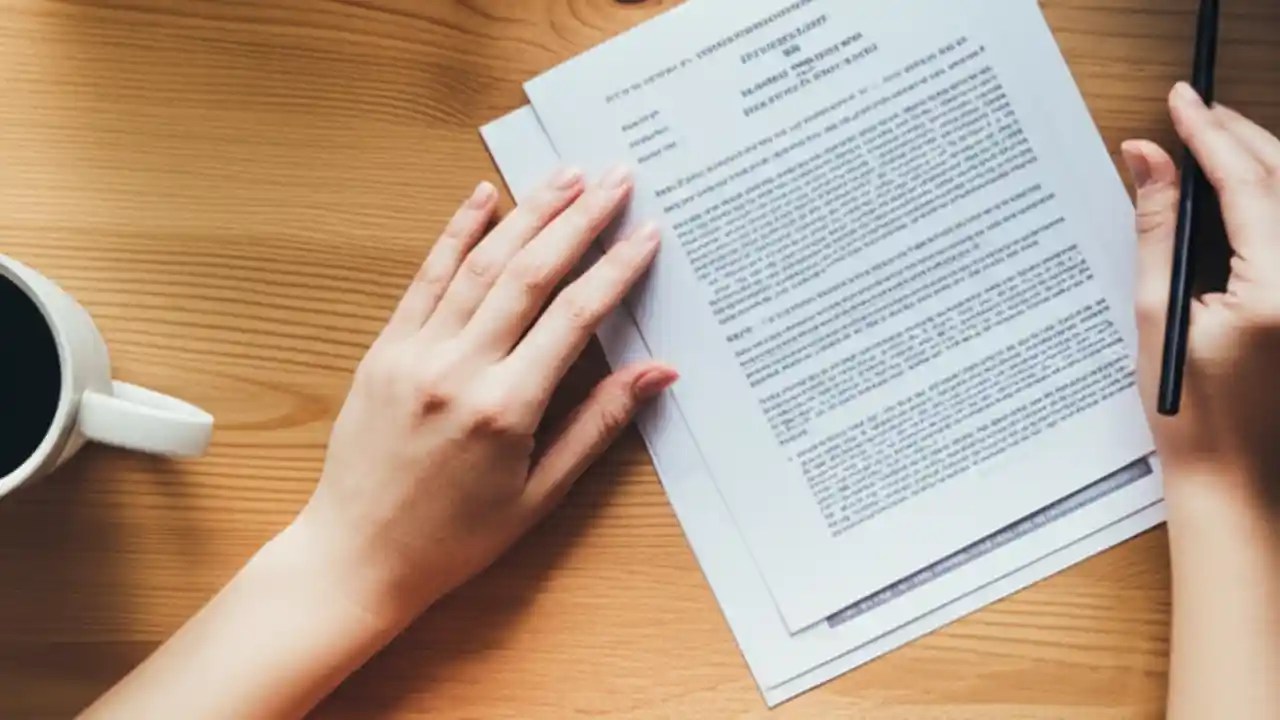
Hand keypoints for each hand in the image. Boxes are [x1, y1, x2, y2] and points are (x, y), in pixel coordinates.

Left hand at [294, 167, 675, 622]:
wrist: (358, 556)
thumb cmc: (456, 538)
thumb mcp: (541, 494)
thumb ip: (598, 424)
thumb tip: (658, 371)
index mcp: (505, 409)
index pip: (573, 317)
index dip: (615, 269)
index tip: (647, 234)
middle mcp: (458, 369)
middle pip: (529, 274)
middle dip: (578, 219)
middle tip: (616, 178)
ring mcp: (414, 353)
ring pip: (480, 265)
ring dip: (527, 214)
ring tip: (566, 175)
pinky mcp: (383, 350)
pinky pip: (425, 279)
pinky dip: (455, 234)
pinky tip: (483, 197)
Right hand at [1122, 82, 1279, 499]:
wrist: (1233, 474)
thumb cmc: (1192, 413)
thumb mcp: (1158, 312)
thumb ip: (1158, 228)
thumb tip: (1148, 160)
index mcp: (1275, 288)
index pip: (1247, 184)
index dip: (1209, 134)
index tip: (1181, 101)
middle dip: (1238, 134)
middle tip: (1193, 108)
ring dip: (1258, 159)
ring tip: (1210, 136)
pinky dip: (1268, 196)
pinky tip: (1238, 186)